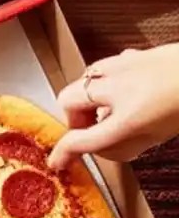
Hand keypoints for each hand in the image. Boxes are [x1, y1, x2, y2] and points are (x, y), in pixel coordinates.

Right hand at [49, 45, 178, 169]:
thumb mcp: (159, 135)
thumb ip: (127, 145)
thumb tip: (105, 149)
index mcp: (128, 118)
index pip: (81, 139)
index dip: (64, 152)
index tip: (57, 162)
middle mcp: (116, 90)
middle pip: (68, 101)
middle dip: (75, 118)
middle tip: (92, 129)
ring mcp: (120, 67)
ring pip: (82, 82)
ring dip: (87, 99)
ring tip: (108, 109)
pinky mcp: (128, 55)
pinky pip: (102, 69)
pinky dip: (104, 82)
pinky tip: (124, 89)